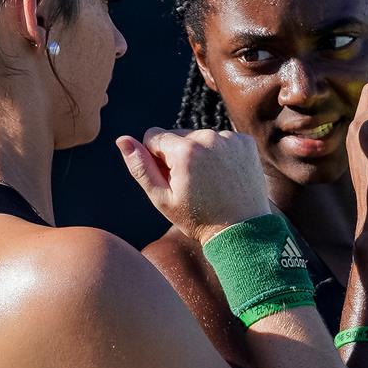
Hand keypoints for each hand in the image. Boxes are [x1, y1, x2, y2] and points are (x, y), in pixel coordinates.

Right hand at [117, 128, 269, 242]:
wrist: (242, 231)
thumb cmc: (198, 219)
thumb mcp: (161, 198)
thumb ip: (140, 167)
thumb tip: (122, 139)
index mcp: (184, 150)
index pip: (153, 136)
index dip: (155, 158)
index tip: (170, 179)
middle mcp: (208, 137)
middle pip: (177, 135)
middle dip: (177, 154)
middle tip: (191, 185)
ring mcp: (230, 138)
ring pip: (200, 137)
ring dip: (199, 153)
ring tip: (208, 182)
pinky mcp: (245, 142)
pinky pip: (221, 139)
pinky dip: (219, 153)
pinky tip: (223, 176)